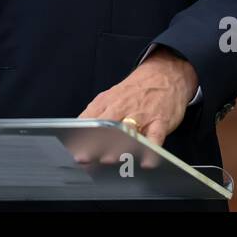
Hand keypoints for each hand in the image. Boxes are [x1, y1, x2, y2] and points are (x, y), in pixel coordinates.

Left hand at [77, 47, 197, 148]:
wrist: (163, 74)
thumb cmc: (134, 92)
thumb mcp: (110, 97)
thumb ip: (94, 114)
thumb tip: (76, 134)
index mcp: (106, 102)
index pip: (89, 120)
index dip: (79, 135)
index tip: (72, 149)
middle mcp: (122, 108)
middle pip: (106, 126)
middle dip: (94, 141)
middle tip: (85, 157)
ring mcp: (141, 115)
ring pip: (128, 130)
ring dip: (118, 145)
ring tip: (109, 159)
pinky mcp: (160, 121)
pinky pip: (155, 136)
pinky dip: (151, 149)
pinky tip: (146, 161)